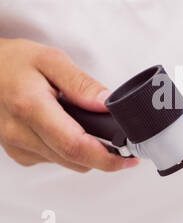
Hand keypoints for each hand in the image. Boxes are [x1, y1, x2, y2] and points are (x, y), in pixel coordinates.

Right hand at [0, 38, 139, 171]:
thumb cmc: (13, 62)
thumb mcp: (50, 60)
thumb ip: (81, 84)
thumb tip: (107, 105)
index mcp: (30, 107)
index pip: (74, 146)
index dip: (107, 158)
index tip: (129, 159)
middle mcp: (19, 132)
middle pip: (74, 159)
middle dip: (103, 156)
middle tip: (121, 143)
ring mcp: (16, 145)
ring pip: (66, 162)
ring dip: (85, 151)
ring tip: (86, 125)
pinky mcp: (17, 152)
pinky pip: (53, 159)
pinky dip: (66, 149)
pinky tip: (63, 128)